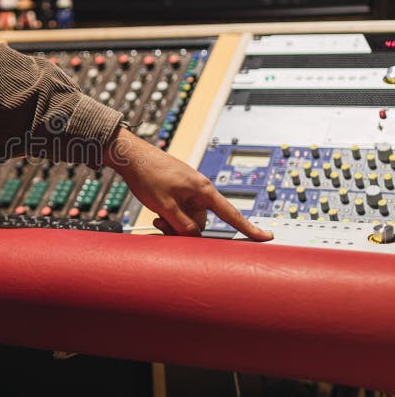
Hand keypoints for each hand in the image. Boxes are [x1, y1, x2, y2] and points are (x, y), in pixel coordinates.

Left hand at [104, 128, 272, 240]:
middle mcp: (199, 190)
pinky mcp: (178, 191)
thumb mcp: (165, 206)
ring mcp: (188, 190)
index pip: (231, 214)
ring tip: (157, 216)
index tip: (266, 237)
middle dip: (184, 229)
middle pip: (202, 222)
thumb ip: (182, 225)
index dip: (249, 228)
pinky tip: (157, 212)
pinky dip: (170, 216)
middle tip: (163, 225)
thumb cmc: (148, 174)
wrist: (130, 157)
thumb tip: (196, 239)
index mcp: (203, 190)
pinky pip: (180, 211)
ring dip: (174, 223)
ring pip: (188, 219)